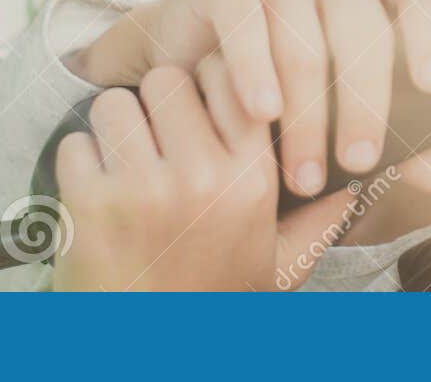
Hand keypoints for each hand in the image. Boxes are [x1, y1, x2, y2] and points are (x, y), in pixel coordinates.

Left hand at [52, 61, 358, 290]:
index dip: (212, 80)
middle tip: (156, 135)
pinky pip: (75, 143)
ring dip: (114, 128)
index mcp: (252, 182)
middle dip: (157, 103)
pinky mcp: (89, 206)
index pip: (232, 77)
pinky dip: (79, 162)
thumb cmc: (211, 304)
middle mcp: (202, 178)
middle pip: (168, 80)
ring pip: (116, 102)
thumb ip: (317, 223)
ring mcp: (143, 190)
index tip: (202, 102)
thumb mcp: (277, 268)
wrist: (144, 359)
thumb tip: (355, 188)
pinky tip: (94, 192)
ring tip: (124, 161)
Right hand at [73, 0, 430, 195]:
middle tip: (359, 165)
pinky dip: (254, 71)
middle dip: (364, 104)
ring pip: (305, 39)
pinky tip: (261, 112)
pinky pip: (245, 22)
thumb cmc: (287, 92)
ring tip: (304, 176)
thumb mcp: (346, 118)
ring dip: (306, 116)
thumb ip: (400, 144)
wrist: (190, 68)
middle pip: (364, 26)